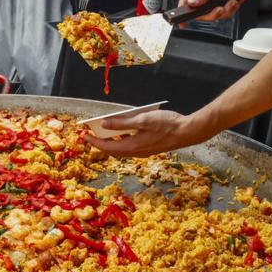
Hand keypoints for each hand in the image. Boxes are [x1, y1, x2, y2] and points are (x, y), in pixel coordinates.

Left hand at [88, 110, 203, 156]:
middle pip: (112, 150)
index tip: (83, 135)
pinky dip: (122, 141)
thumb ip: (122, 123)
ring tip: (102, 131)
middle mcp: (136, 152)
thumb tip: (104, 124)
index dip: (93, 141)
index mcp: (133, 146)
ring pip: (121, 149)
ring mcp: (143, 151)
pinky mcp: (149, 148)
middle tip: (89, 134)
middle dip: (99, 142)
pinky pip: (130, 147)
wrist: (188, 132)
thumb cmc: (167, 124)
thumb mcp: (142, 120)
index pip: (107, 146)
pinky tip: (121, 131)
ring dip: (111, 142)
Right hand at [180, 0, 251, 21]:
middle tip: (219, 9)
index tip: (181, 21)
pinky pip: (222, 16)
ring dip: (223, 11)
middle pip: (199, 13)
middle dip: (212, 13)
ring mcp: (211, 3)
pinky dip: (230, 10)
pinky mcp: (220, 7)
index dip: (182, 11)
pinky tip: (233, 2)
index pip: (185, 0)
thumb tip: (191, 3)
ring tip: (230, 2)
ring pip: (211, 16)